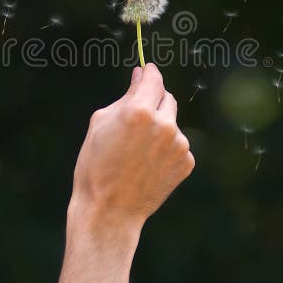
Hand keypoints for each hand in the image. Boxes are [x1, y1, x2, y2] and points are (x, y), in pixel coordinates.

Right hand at [69, 63, 194, 228]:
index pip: (154, 79)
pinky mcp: (186, 162)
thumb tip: (141, 75)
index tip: (147, 71)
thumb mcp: (101, 123)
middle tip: (135, 120)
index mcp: (140, 111)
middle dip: (154, 102)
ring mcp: (179, 145)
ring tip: (137, 152)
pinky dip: (166, 149)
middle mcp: (164, 125)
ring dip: (160, 128)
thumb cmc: (96, 165)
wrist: (109, 210)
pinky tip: (148, 165)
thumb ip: (126, 96)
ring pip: (172, 123)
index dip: (150, 74)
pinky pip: (178, 145)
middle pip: (167, 98)